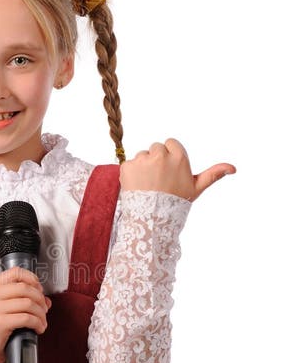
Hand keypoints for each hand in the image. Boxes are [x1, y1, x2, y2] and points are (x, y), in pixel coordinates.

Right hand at [0, 267, 51, 362]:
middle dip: (40, 299)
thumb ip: (21, 299)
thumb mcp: (2, 307)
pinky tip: (39, 328)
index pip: (15, 272)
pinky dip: (38, 324)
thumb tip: (46, 300)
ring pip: (28, 303)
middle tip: (44, 309)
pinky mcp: (0, 322)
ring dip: (41, 313)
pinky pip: (27, 318)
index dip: (32, 279)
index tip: (39, 290)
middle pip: (25, 288)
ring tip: (42, 321)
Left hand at [119, 138, 235, 200]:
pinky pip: (129, 164)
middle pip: (156, 148)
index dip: (169, 157)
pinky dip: (131, 174)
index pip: (170, 143)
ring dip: (143, 166)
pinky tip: (137, 186)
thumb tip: (233, 168)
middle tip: (159, 180)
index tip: (169, 171)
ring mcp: (143, 160)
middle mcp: (160, 154)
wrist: (153, 219)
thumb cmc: (176, 203)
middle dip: (156, 160)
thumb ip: (213, 174)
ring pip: (142, 155)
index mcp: (178, 156)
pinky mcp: (128, 166)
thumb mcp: (197, 188)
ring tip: (148, 185)